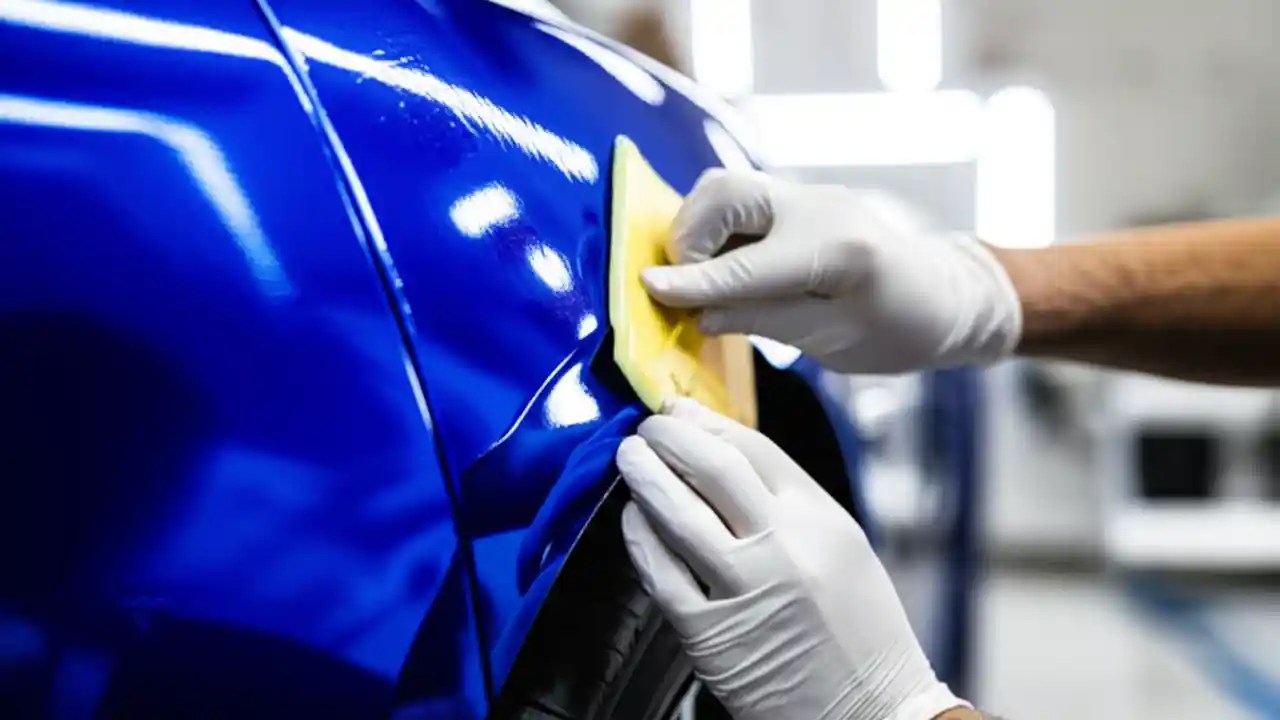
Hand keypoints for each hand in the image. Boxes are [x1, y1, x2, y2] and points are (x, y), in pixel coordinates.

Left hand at [618, 398, 968, 719]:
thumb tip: (722, 454)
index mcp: (822, 520)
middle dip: (668, 438)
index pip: (753, 448)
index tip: (678, 410)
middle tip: (645, 429)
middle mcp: (784, 547)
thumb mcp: (843, 547)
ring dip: (645, 477)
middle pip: (711, 468)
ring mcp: (745, 589)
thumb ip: (789, 502)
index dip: (706, 421)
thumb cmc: (860, 631)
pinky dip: (640, 536)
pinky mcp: (711, 634)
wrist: (872, 712)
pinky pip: (661, 572)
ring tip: (628, 459)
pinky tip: (633, 519)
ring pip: (677, 513)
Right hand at [641, 170, 1021, 373]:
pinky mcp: (795, 199)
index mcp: (836, 251)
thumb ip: (761, 320)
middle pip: (725, 193)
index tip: (645, 287)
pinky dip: (711, 229)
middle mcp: (815, 207)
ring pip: (724, 188)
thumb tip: (694, 310)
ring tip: (698, 276)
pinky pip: (736, 202)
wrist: (944, 294)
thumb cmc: (898, 330)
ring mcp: (805, 195)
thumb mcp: (832, 341)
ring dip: (695, 228)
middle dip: (688, 234)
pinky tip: (715, 265)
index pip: (745, 267)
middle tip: (684, 283)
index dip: (691, 280)